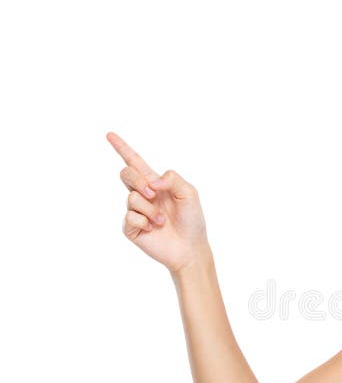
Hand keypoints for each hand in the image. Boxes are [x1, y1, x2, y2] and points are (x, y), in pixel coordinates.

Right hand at [107, 131, 210, 273]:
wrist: (190, 247)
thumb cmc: (192, 220)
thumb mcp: (189, 194)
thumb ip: (172, 179)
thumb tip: (151, 182)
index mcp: (155, 183)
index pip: (134, 162)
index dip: (122, 148)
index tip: (109, 134)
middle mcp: (143, 195)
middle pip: (126, 174)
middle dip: (138, 181)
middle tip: (153, 194)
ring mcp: (135, 211)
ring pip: (132, 198)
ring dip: (150, 209)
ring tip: (162, 221)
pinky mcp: (131, 227)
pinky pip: (130, 217)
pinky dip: (144, 222)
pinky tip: (153, 229)